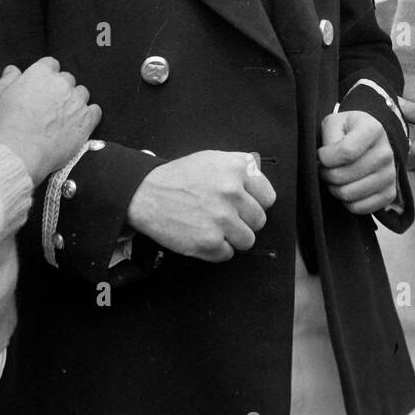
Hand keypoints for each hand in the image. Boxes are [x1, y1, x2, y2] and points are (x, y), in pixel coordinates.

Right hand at [0, 58, 101, 184]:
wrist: (18, 153)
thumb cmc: (4, 125)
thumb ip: (7, 80)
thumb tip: (13, 70)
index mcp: (41, 73)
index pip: (50, 64)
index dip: (45, 76)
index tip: (41, 87)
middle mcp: (62, 83)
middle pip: (67, 79)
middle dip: (60, 90)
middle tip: (49, 107)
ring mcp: (76, 101)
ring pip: (82, 94)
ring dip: (74, 102)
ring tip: (61, 118)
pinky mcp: (86, 120)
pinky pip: (95, 111)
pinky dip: (88, 116)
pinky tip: (78, 124)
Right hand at [126, 151, 274, 262]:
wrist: (146, 194)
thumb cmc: (177, 178)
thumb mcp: (212, 159)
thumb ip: (239, 170)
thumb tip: (259, 183)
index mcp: (236, 168)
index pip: (268, 197)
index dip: (256, 203)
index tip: (245, 205)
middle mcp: (232, 192)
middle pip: (259, 220)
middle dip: (243, 221)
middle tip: (224, 216)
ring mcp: (222, 219)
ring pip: (247, 240)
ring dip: (232, 238)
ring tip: (212, 226)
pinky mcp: (210, 242)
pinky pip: (227, 254)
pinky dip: (216, 249)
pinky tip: (201, 234)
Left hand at [318, 111, 396, 214]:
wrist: (368, 141)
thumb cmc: (347, 132)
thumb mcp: (335, 123)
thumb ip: (329, 137)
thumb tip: (325, 160)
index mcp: (373, 130)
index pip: (346, 152)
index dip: (326, 158)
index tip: (322, 155)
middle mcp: (386, 152)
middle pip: (344, 175)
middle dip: (326, 174)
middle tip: (325, 168)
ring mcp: (389, 175)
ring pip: (349, 193)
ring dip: (334, 188)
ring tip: (334, 177)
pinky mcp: (389, 193)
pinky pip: (359, 208)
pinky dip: (346, 202)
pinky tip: (346, 188)